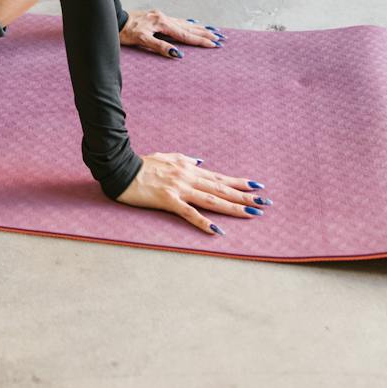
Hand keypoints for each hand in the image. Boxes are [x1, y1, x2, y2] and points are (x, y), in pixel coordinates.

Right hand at [114, 153, 270, 234]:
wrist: (121, 168)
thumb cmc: (143, 164)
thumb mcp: (168, 156)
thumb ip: (186, 159)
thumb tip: (202, 161)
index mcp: (189, 168)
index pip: (219, 177)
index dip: (239, 183)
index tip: (258, 187)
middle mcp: (188, 177)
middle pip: (221, 189)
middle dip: (245, 196)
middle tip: (265, 203)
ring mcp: (179, 188)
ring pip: (212, 200)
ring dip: (234, 208)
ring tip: (252, 214)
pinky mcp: (168, 200)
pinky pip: (189, 213)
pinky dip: (204, 222)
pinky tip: (217, 231)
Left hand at [119, 9, 224, 58]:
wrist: (113, 20)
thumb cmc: (124, 32)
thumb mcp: (141, 41)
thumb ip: (160, 47)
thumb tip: (177, 54)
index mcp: (162, 23)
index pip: (186, 35)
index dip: (200, 41)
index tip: (214, 44)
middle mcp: (163, 17)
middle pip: (189, 28)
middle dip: (205, 34)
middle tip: (221, 38)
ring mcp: (160, 16)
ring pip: (184, 23)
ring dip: (199, 28)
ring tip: (212, 31)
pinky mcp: (156, 17)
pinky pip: (177, 21)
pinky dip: (187, 24)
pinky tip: (192, 23)